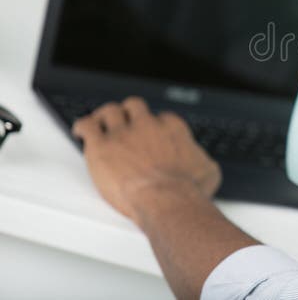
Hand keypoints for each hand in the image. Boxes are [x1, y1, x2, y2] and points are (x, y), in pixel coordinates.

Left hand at [72, 97, 220, 225]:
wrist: (168, 199)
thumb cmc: (188, 189)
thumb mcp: (208, 172)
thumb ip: (201, 160)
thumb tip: (203, 164)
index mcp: (172, 128)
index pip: (162, 117)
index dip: (155, 125)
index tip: (151, 133)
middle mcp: (148, 125)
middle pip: (134, 106)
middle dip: (128, 113)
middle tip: (123, 121)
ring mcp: (123, 133)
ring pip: (110, 111)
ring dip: (105, 116)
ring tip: (99, 123)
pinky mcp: (101, 146)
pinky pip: (87, 125)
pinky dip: (83, 126)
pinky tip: (81, 131)